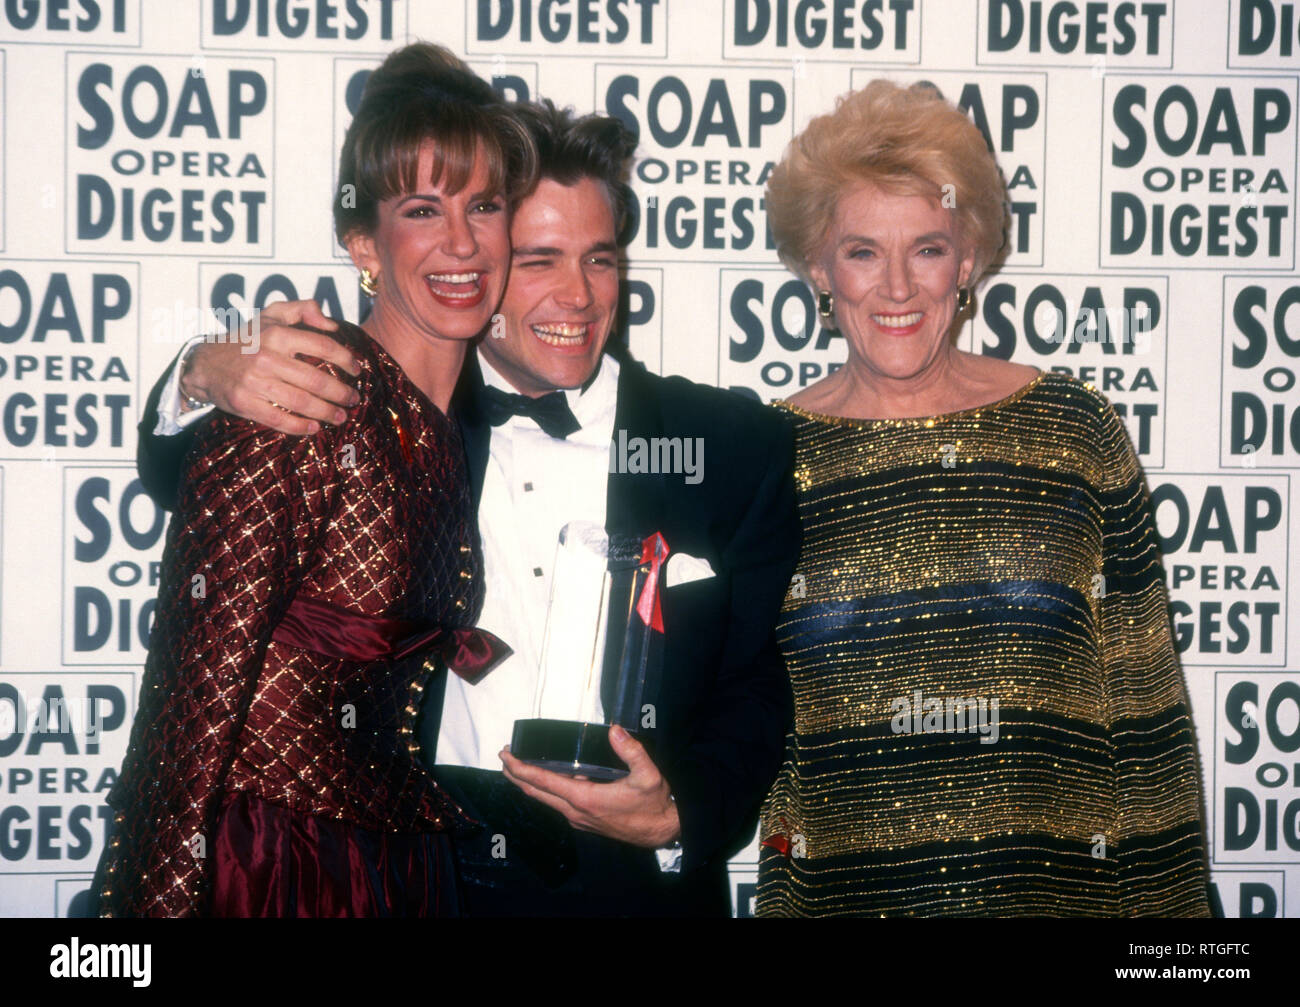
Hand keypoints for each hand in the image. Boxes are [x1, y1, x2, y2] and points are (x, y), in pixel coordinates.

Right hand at [180, 299, 360, 435]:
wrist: (204, 363)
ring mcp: (254, 382)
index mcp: (277, 334)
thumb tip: (331, 323)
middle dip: (341, 393)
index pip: (323, 346)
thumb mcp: (270, 315)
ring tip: (341, 416)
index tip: (357, 370)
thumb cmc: (245, 339)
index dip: (346, 359)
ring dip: (327, 412)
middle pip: (316, 380)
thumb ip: (302, 309)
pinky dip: (300, 427)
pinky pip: (279, 419)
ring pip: (301, 402)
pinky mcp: (244, 403)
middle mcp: (266, 358)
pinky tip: (314, 428)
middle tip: (354, 399)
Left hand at [500, 725, 680, 848]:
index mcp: (585, 799)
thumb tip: (614, 730)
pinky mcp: (584, 821)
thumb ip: (631, 750)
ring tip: (519, 765)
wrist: (660, 831)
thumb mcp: (648, 775)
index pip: (543, 781)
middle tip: (504, 756)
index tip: (506, 755)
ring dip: (529, 783)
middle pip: (535, 792)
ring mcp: (578, 818)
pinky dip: (545, 789)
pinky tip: (550, 778)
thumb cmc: (653, 805)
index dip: (520, 768)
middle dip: (515, 774)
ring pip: (544, 799)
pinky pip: (557, 804)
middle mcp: (576, 811)